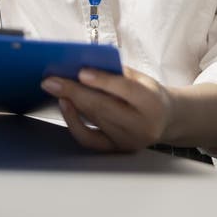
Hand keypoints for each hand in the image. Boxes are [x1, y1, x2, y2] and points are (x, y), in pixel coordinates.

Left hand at [40, 66, 171, 152]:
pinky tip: (65, 106)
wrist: (165, 119)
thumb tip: (84, 66)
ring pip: (94, 121)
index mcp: (152, 103)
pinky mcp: (116, 150)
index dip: (103, 81)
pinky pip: (90, 140)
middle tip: (51, 81)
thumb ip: (117, 73)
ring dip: (71, 104)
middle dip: (74, 92)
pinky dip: (74, 123)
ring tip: (55, 88)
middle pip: (104, 108)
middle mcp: (142, 126)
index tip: (81, 72)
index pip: (127, 90)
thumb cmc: (148, 92)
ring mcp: (128, 141)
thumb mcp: (141, 78)